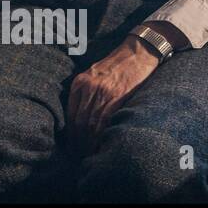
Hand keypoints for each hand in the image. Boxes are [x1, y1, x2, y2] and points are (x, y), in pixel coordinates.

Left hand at [65, 36, 158, 154]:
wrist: (137, 52)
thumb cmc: (117, 66)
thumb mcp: (94, 75)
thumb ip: (86, 92)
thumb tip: (81, 117)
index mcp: (79, 82)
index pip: (70, 113)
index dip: (70, 133)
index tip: (71, 145)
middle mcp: (87, 87)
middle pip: (77, 121)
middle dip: (77, 141)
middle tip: (78, 155)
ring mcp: (101, 92)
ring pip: (89, 124)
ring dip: (87, 142)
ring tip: (88, 154)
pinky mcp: (116, 96)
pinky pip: (103, 121)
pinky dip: (100, 136)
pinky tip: (100, 145)